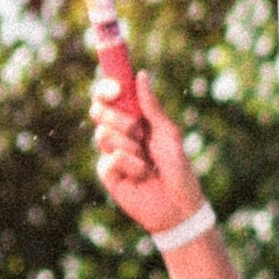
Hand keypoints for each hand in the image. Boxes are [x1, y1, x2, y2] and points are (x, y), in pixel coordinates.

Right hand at [90, 35, 202, 239]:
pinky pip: (111, 159)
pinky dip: (131, 166)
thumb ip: (151, 106)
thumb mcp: (167, 132)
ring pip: (104, 135)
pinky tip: (142, 176)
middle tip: (139, 131)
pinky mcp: (107, 174)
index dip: (106, 89)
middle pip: (99, 112)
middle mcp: (118, 134)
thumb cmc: (178, 167)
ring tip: (147, 161)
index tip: (116, 88)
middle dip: (119, 118)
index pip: (108, 98)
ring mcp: (110, 153)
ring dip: (130, 147)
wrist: (179, 204)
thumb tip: (141, 75)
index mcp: (132, 120)